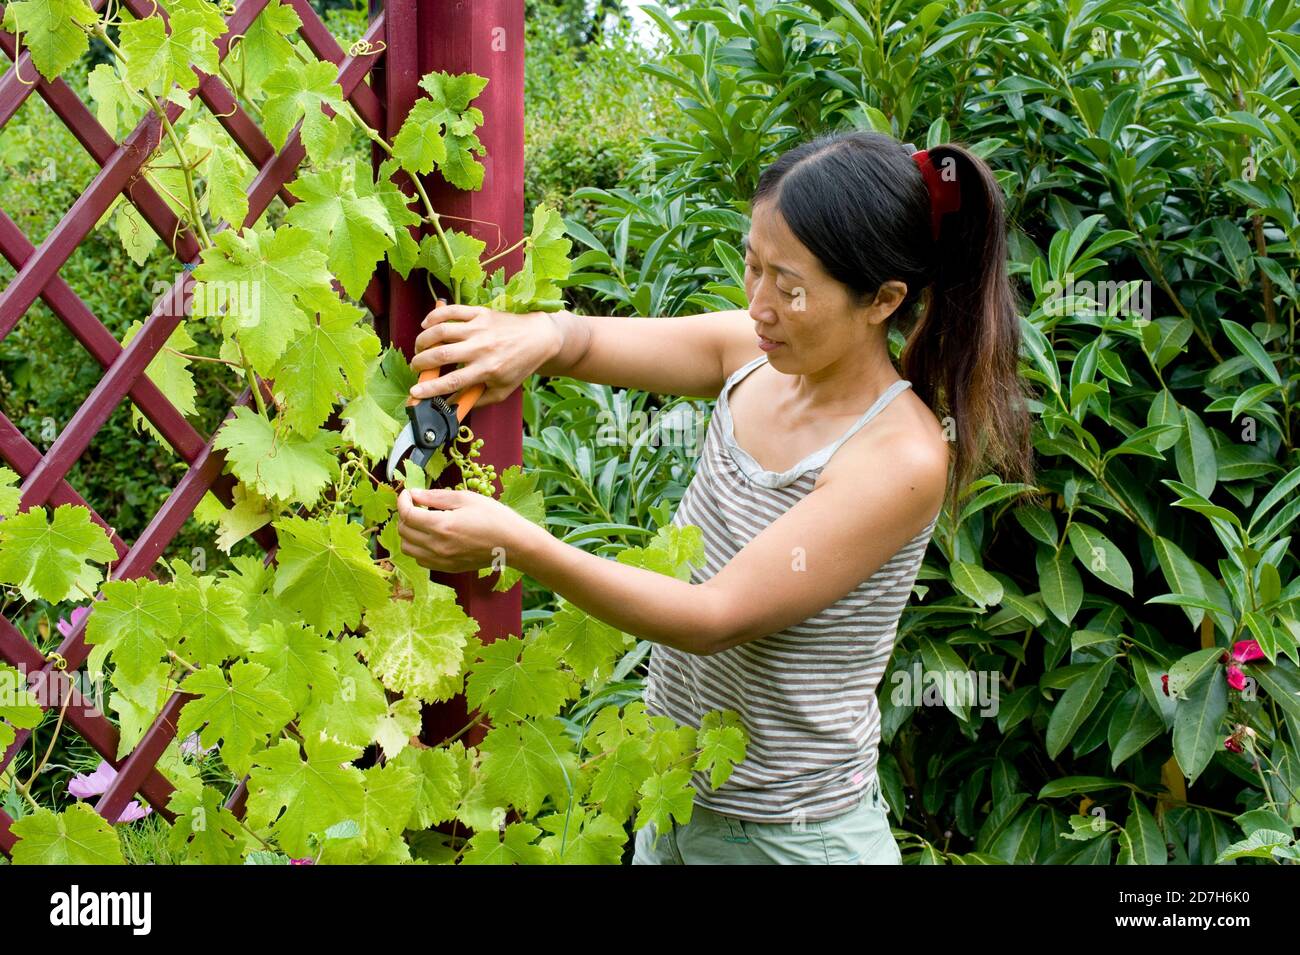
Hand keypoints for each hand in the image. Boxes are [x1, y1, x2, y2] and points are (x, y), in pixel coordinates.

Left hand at [395, 486, 527, 573]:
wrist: (513, 544)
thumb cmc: (494, 517)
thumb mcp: (466, 498)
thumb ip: (436, 497)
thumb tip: (414, 494)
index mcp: (441, 526)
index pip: (407, 515)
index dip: (402, 501)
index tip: (407, 493)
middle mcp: (437, 546)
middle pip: (403, 532)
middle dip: (404, 515)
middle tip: (415, 505)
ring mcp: (441, 560)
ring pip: (408, 549)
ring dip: (409, 533)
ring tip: (421, 522)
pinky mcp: (447, 568)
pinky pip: (421, 560)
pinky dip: (418, 547)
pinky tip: (430, 537)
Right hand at [409, 303, 563, 405]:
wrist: (537, 338)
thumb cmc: (519, 366)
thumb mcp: (502, 390)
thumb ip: (476, 400)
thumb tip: (452, 408)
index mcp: (488, 369)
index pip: (453, 381)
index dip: (431, 388)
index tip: (415, 391)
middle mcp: (482, 348)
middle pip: (442, 354)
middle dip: (421, 362)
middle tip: (416, 367)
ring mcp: (480, 328)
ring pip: (441, 331)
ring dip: (423, 340)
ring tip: (419, 348)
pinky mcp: (480, 313)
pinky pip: (452, 311)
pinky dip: (435, 316)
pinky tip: (426, 324)